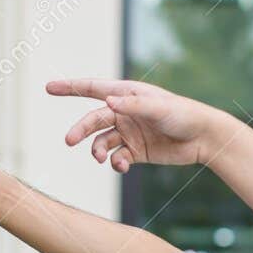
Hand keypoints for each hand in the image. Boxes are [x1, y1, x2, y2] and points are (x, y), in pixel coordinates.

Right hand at [46, 78, 230, 171]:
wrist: (203, 137)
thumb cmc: (183, 114)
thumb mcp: (159, 107)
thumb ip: (133, 106)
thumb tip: (107, 103)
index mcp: (127, 95)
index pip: (92, 89)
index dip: (70, 88)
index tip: (48, 87)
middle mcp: (124, 113)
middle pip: (93, 120)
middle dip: (81, 130)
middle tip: (69, 141)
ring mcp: (129, 132)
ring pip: (102, 142)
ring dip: (98, 150)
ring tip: (102, 158)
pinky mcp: (135, 151)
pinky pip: (116, 158)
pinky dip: (115, 163)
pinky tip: (122, 165)